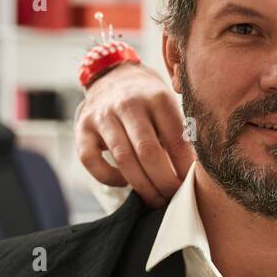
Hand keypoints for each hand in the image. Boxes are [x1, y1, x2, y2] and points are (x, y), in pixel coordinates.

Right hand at [75, 61, 192, 205]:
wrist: (112, 77)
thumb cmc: (149, 101)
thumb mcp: (168, 107)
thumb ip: (180, 134)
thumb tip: (195, 174)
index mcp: (157, 98)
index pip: (175, 138)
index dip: (183, 167)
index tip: (191, 185)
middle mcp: (128, 104)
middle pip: (148, 151)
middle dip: (164, 181)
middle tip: (173, 197)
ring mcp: (102, 116)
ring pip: (123, 158)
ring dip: (142, 185)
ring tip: (155, 199)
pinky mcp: (82, 128)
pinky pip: (91, 160)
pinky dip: (108, 177)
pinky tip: (124, 182)